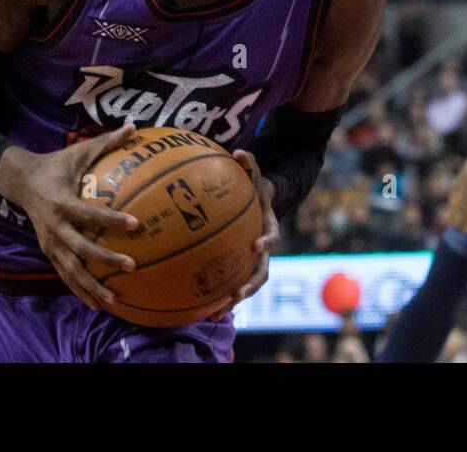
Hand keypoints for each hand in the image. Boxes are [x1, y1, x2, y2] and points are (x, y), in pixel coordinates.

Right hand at [0, 123, 140, 310]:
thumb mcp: (78, 151)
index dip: (112, 220)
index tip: (136, 225)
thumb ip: (107, 142)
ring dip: (91, 287)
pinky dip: (79, 290)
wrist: (18, 181)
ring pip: (71, 270)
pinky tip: (96, 305)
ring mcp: (49, 242)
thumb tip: (134, 126)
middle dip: (105, 259)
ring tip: (114, 302)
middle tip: (131, 266)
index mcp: (63, 202)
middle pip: (81, 248)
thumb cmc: (56, 164)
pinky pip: (64, 274)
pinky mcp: (48, 251)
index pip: (90, 214)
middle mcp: (55, 227)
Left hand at [209, 150, 280, 320]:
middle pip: (261, 272)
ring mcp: (251, 260)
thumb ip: (251, 164)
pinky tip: (194, 307)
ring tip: (214, 315)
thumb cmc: (254, 186)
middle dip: (250, 286)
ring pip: (245, 285)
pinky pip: (228, 284)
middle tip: (236, 295)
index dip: (266, 241)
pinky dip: (215, 297)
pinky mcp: (238, 267)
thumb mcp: (256, 175)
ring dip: (231, 301)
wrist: (263, 203)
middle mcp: (262, 248)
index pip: (271, 236)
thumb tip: (239, 151)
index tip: (257, 245)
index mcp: (267, 227)